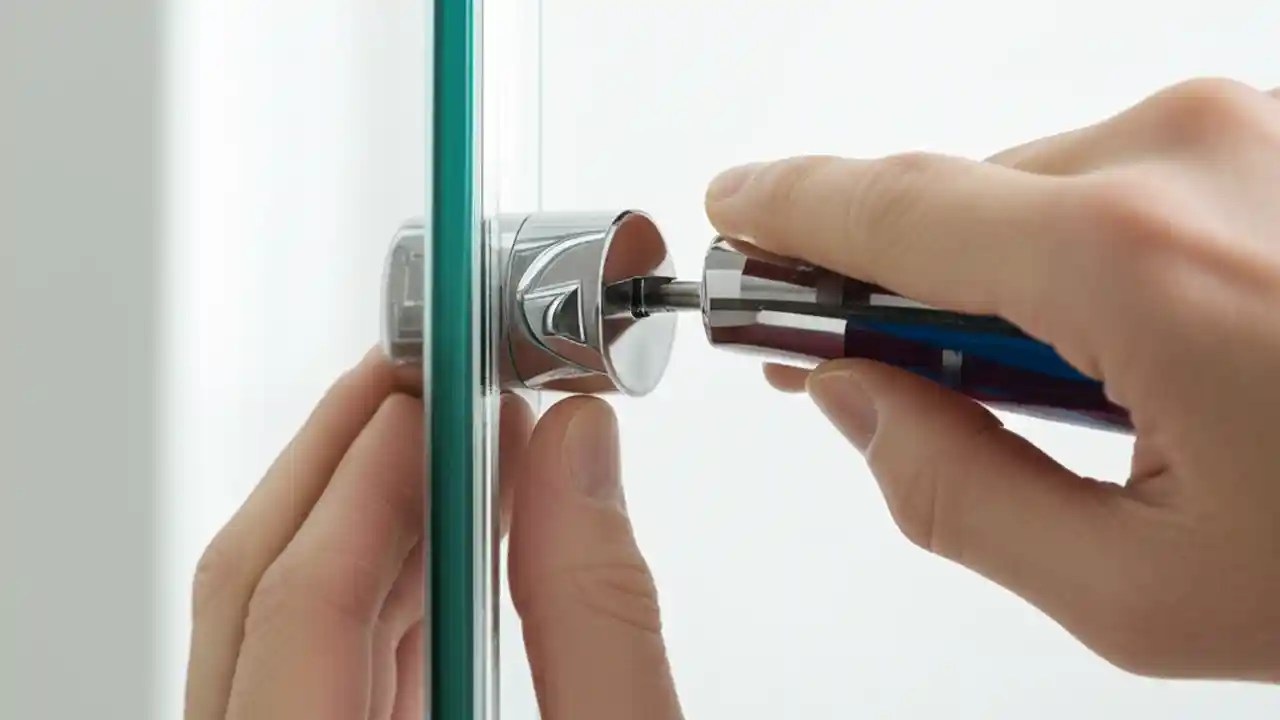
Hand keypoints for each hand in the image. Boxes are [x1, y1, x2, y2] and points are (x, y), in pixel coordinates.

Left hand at [184, 349, 681, 718]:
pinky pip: (318, 656)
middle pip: (258, 589)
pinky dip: (385, 582)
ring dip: (370, 514)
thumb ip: (599, 617)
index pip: (301, 602)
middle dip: (351, 461)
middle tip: (432, 375)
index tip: (434, 382)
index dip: (370, 471)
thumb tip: (576, 447)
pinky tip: (452, 530)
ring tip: (458, 438)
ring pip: (278, 617)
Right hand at [705, 78, 1279, 681]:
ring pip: (1031, 195)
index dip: (788, 215)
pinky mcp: (1268, 138)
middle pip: (952, 206)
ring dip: (1000, 284)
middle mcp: (1181, 153)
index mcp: (1132, 260)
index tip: (733, 221)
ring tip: (1059, 392)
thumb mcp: (1139, 588)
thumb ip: (952, 492)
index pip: (887, 210)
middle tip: (870, 372)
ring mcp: (1239, 130)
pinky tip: (1126, 346)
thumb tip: (856, 401)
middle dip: (892, 287)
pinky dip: (1078, 257)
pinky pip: (1111, 181)